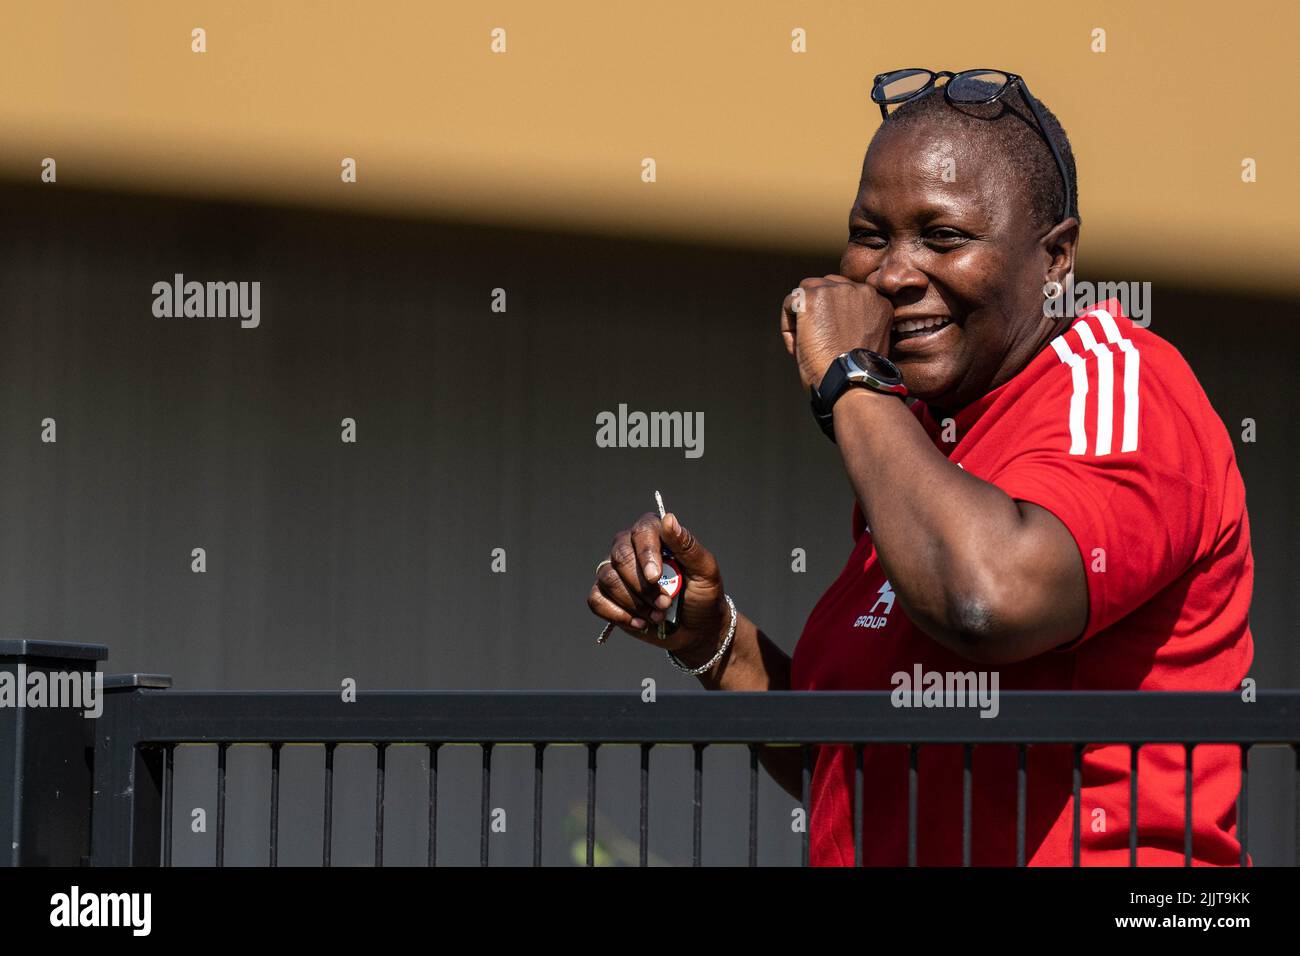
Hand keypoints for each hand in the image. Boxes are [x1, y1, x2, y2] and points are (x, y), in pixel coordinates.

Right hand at [587, 511, 727, 655]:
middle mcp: (630, 547)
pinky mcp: (605, 594)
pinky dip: (618, 615)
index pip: (642, 532)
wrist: (695, 629)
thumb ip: (687, 546)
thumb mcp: (705, 571)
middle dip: (642, 587)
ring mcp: (614, 571)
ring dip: (634, 603)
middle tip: (664, 604)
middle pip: (621, 557)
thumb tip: (669, 519)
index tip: (655, 578)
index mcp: (655, 533)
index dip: (646, 554)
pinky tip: (639, 622)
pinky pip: (596, 599)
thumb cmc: (703, 595)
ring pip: (608, 579)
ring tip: (656, 616)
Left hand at [780, 275, 894, 389]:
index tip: (831, 337)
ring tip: (805, 343)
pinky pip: (790, 302)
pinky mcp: (812, 297)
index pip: (847, 293)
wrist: (850, 382)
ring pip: (806, 290)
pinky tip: (798, 346)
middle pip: (826, 285)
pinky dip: (788, 326)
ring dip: (801, 314)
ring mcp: (836, 291)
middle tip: (816, 340)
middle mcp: (861, 290)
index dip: (833, 315)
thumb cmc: (857, 373)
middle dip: (817, 309)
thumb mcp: (867, 340)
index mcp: (877, 301)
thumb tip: (830, 316)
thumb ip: (857, 321)